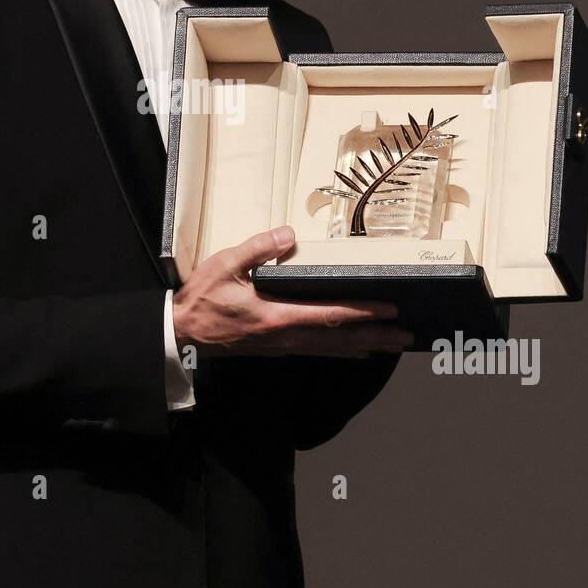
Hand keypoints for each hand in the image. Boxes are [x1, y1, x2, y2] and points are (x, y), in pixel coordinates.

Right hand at [171, 225, 413, 359]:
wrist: (181, 335)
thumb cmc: (201, 301)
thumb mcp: (224, 266)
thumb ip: (258, 249)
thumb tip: (289, 235)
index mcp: (276, 317)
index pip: (329, 315)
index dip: (362, 312)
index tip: (388, 309)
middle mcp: (285, 336)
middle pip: (339, 338)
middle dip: (376, 336)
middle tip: (406, 335)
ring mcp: (282, 346)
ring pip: (332, 348)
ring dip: (365, 346)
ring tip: (392, 345)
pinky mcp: (277, 348)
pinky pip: (318, 351)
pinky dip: (342, 350)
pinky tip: (356, 351)